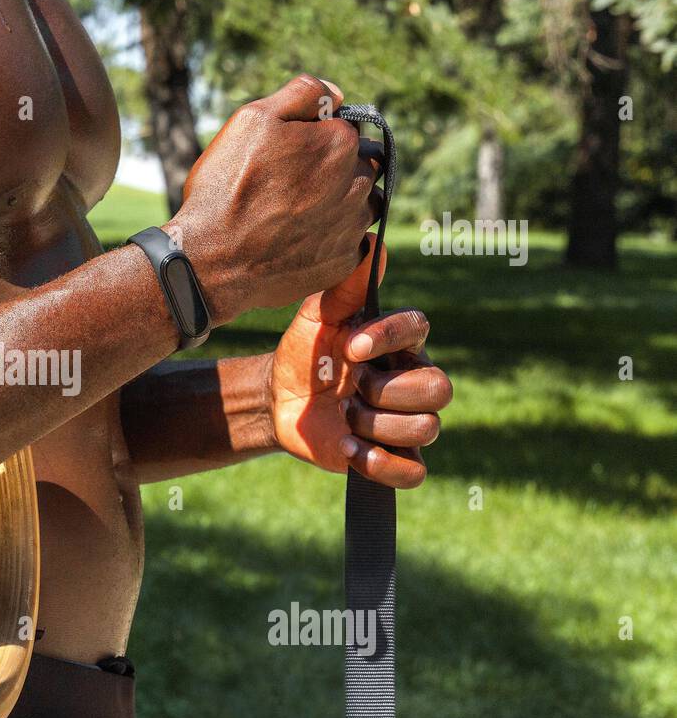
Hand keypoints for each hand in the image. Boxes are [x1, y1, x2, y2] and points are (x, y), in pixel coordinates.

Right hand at [169, 74, 383, 321]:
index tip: (287, 154)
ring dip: (340, 203)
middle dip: (334, 170)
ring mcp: (353, 226)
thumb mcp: (251, 120)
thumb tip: (336, 95)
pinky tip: (300, 239)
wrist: (213, 261)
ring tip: (298, 213)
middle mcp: (358, 184)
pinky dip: (332, 238)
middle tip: (290, 185)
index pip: (346, 130)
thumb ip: (302, 95)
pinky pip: (351, 242)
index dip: (316, 139)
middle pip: (360, 166)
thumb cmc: (227, 187)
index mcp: (341, 144)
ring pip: (362, 204)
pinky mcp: (344, 261)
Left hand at [269, 236, 452, 487]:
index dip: (388, 338)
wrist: (278, 401)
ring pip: (426, 429)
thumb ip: (344, 287)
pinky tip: (348, 449)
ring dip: (374, 426)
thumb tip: (372, 244)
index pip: (420, 329)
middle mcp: (412, 379)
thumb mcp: (316, 317)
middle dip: (386, 392)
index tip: (348, 347)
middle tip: (349, 389)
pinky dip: (379, 464)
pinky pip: (415, 472)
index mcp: (399, 342)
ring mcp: (407, 421)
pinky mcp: (395, 458)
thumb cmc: (303, 353)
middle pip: (440, 388)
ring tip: (343, 417)